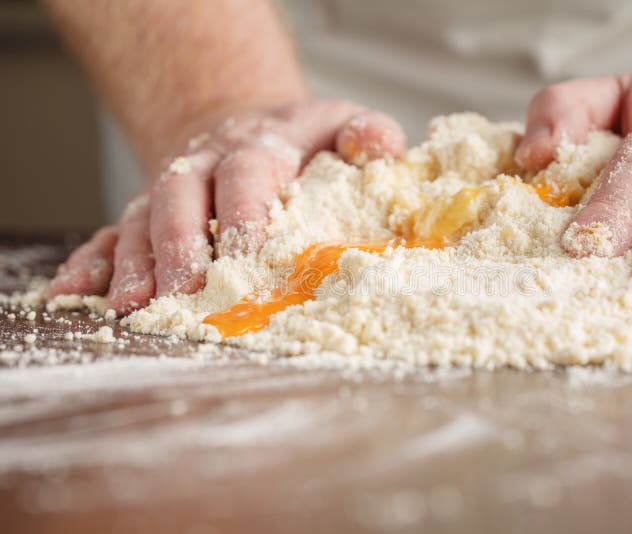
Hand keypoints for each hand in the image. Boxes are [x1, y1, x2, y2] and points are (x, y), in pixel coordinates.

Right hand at [49, 100, 405, 313]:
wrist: (250, 128)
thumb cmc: (306, 143)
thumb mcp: (342, 126)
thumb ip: (368, 135)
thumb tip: (380, 148)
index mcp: (259, 146)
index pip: (249, 173)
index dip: (244, 210)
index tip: (247, 252)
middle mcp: (206, 167)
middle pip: (182, 200)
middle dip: (181, 247)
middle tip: (184, 293)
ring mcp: (171, 191)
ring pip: (141, 222)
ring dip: (134, 265)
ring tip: (131, 308)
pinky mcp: (149, 214)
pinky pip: (112, 234)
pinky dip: (92, 263)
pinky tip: (75, 294)